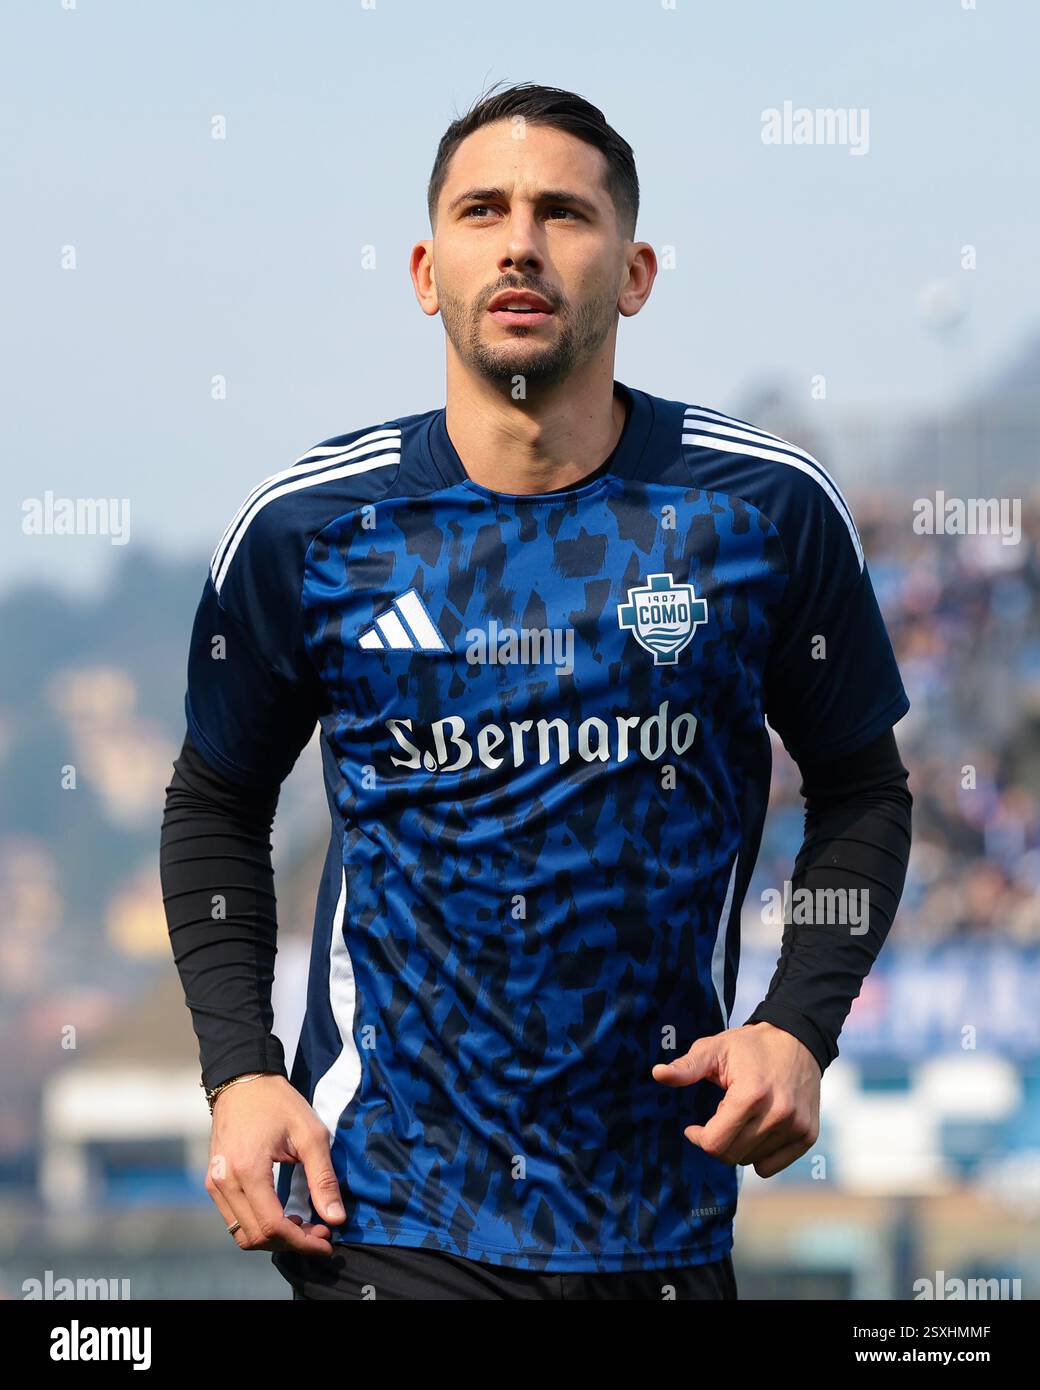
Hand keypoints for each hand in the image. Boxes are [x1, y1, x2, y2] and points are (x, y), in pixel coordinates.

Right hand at [205, 1073, 344, 1254]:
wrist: (243, 1080)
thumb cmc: (279, 1103)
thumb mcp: (310, 1135)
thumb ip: (323, 1178)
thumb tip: (336, 1219)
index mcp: (248, 1169)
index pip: (272, 1226)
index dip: (302, 1241)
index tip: (327, 1241)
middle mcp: (225, 1182)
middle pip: (256, 1236)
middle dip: (292, 1242)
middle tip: (320, 1232)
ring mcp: (215, 1183)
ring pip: (242, 1234)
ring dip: (274, 1238)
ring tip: (303, 1224)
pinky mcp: (214, 1182)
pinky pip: (234, 1219)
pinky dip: (259, 1226)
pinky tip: (283, 1214)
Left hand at [651, 1022, 821, 1177]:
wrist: (797, 1040)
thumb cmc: (749, 1046)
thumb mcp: (714, 1049)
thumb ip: (686, 1067)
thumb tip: (657, 1073)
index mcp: (751, 1095)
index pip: (715, 1143)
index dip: (698, 1137)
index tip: (693, 1127)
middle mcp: (778, 1114)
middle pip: (731, 1156)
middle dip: (716, 1142)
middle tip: (717, 1119)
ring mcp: (796, 1126)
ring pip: (750, 1161)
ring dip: (738, 1146)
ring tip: (741, 1117)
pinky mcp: (808, 1135)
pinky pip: (771, 1166)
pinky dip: (759, 1154)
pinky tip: (757, 1129)